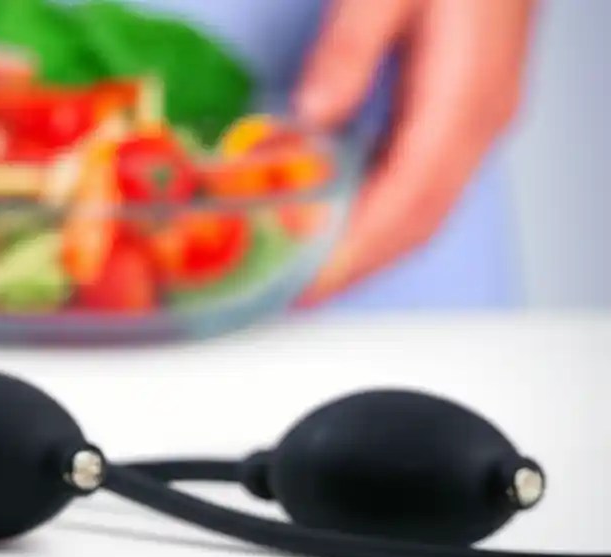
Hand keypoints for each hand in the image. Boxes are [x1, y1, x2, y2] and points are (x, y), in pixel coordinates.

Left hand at [294, 0, 536, 304]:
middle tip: (289, 296)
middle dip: (353, 268)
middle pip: (415, 223)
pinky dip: (376, 212)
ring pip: (421, 210)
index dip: (352, 254)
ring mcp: (476, 119)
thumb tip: (313, 116)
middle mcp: (478, 122)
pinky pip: (419, 182)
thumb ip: (350, 50)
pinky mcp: (463, 109)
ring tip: (305, 272)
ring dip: (365, 248)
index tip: (302, 285)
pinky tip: (336, 216)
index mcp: (464, 101)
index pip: (404, 204)